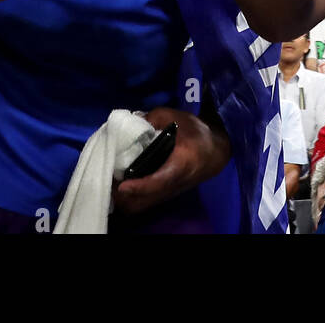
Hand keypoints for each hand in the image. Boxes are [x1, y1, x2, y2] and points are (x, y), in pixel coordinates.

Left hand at [113, 107, 230, 215]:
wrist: (216, 151)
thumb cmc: (197, 134)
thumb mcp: (177, 118)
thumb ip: (153, 118)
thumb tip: (129, 123)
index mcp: (181, 164)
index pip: (161, 181)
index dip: (141, 186)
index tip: (123, 185)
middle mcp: (173, 184)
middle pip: (144, 201)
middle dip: (123, 197)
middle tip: (108, 179)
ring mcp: (167, 192)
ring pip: (140, 206)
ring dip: (123, 200)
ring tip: (111, 181)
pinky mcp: (163, 195)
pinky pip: (141, 204)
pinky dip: (128, 198)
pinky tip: (120, 183)